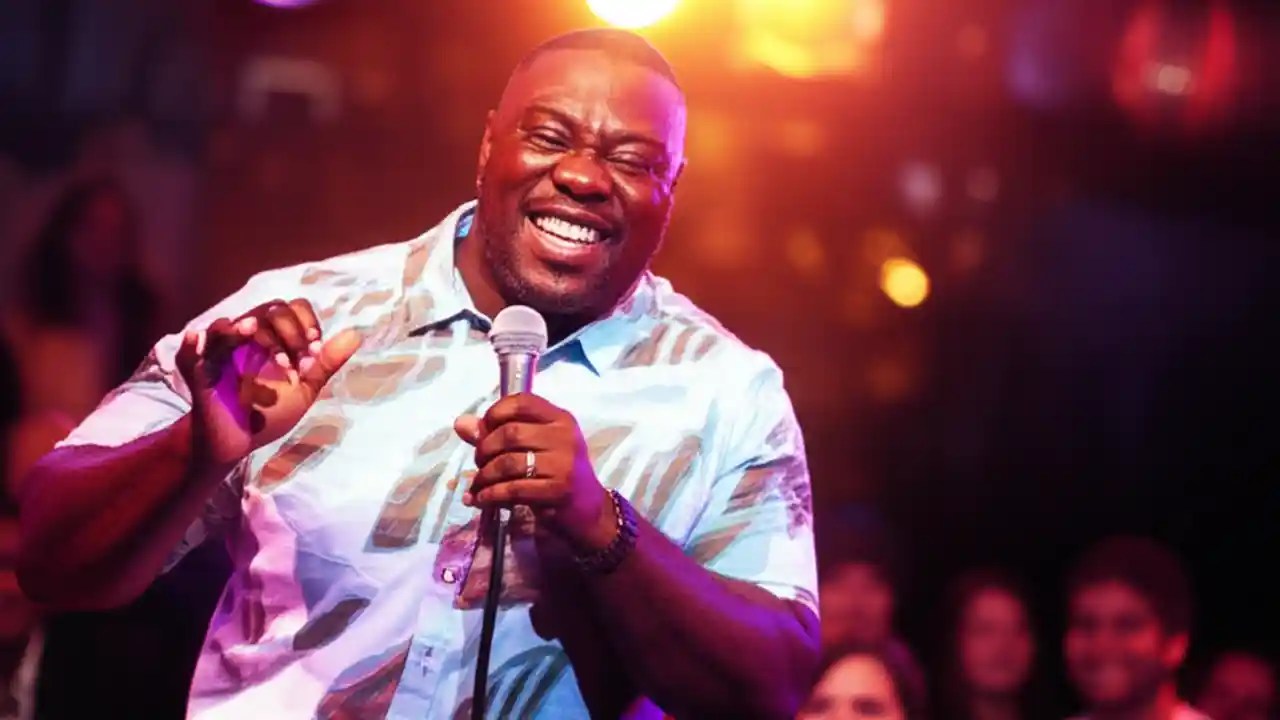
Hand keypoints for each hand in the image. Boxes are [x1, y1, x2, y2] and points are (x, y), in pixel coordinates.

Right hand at [175, 298, 360, 465]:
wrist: (239, 444)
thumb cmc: (269, 413)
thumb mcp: (304, 389)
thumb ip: (325, 363)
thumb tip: (355, 333)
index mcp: (270, 339)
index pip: (288, 309)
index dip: (305, 323)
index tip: (314, 351)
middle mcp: (245, 340)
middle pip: (265, 312)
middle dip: (288, 332)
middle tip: (298, 361)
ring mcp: (221, 356)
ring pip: (228, 326)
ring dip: (246, 330)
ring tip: (258, 337)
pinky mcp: (201, 378)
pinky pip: (190, 357)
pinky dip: (192, 346)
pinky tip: (196, 337)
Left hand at [454, 395, 616, 552]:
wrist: (589, 510)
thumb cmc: (557, 473)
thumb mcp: (534, 448)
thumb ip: (497, 433)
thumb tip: (461, 423)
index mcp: (560, 418)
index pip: (521, 402)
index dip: (495, 413)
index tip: (484, 431)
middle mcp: (564, 436)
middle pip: (510, 433)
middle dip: (485, 449)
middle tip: (480, 463)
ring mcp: (563, 463)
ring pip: (508, 462)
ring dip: (485, 475)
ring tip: (478, 484)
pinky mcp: (558, 490)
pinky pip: (513, 489)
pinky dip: (491, 495)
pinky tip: (482, 499)